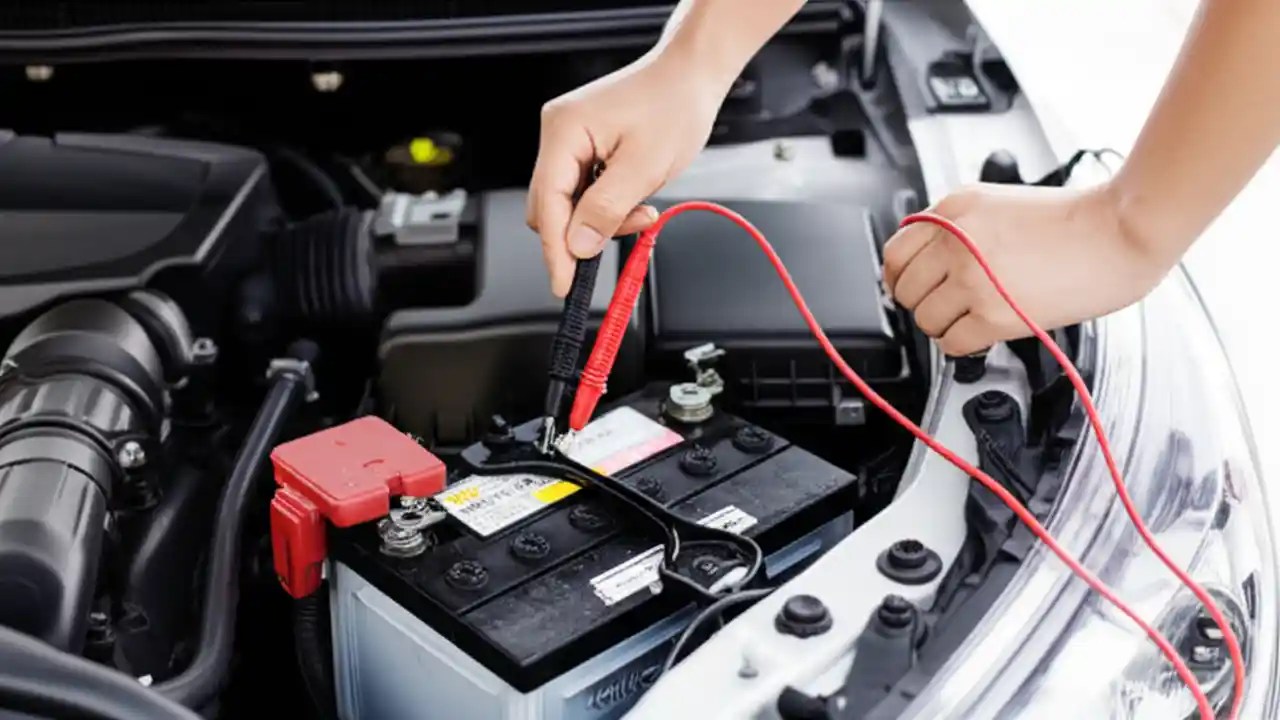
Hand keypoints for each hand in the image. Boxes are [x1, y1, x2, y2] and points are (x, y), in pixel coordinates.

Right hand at [527, 48, 727, 295]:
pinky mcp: (583, 146)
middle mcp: (558, 132)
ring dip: (602, 218)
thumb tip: (577, 246)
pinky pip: (583, 190)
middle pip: (550, 207)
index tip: (563, 284)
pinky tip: (635, 197)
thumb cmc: (674, 105)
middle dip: (585, 231)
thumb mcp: (645, 167)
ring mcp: (569, 139)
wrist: (691, 77)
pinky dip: (607, 204)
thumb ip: (607, 209)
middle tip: (629, 230)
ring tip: (642, 207)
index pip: (547, 204)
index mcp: (564, 130)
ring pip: (569, 203)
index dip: (555, 250)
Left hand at [882, 182, 1171, 355]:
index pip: (894, 252)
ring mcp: (973, 280)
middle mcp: (957, 242)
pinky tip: (982, 330)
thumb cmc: (1074, 220)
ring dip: (943, 324)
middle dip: (922, 301)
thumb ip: (956, 227)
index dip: (898, 276)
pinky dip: (961, 343)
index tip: (907, 286)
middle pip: (904, 289)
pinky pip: (951, 343)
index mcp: (955, 210)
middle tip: (945, 304)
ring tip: (969, 316)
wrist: (1121, 233)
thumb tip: (923, 260)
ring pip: (924, 319)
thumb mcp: (997, 203)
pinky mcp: (994, 316)